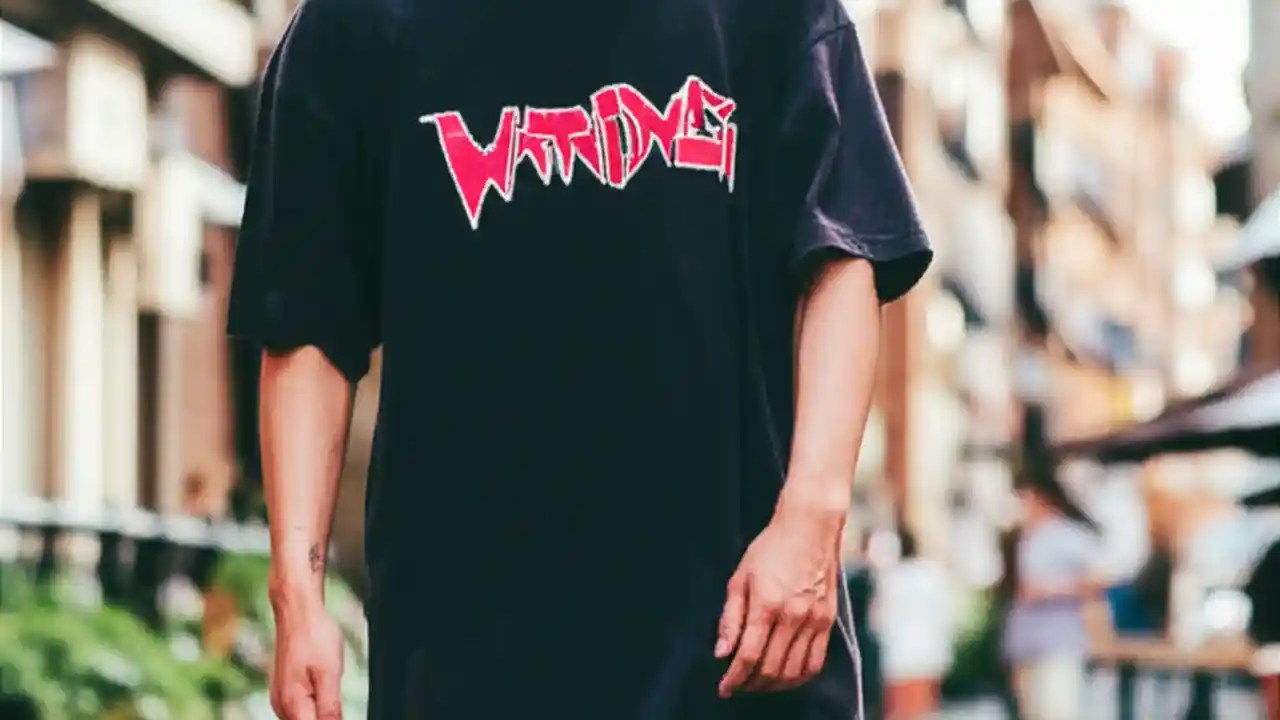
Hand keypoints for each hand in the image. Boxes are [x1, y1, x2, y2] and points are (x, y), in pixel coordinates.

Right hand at [270, 590, 344, 719]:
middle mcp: (281, 707)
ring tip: (327, 682)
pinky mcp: (284, 693)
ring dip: (320, 712)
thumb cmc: (315, 637)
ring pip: (304, 719)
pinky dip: (315, 704)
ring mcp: (280, 700)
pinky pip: (302, 709)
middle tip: (333, 689)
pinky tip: (322, 684)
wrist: (298, 612)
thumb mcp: (330, 674)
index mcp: (292, 705)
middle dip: (325, 718)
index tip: (335, 704)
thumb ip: (330, 708)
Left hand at [715, 507, 841, 696]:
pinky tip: (785, 677)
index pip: (748, 655)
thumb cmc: (771, 548)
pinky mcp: (828, 621)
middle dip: (751, 684)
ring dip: (773, 685)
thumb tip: (721, 653)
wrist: (810, 528)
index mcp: (767, 604)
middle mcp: (793, 616)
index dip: (734, 678)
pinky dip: (799, 677)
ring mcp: (814, 620)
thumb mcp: (740, 577)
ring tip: (759, 683)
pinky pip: (816, 662)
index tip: (724, 688)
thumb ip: (730, 618)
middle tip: (739, 685)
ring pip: (793, 671)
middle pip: (770, 668)